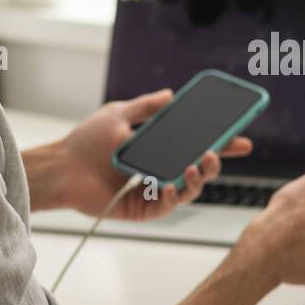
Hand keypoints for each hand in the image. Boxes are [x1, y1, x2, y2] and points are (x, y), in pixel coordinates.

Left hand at [29, 89, 251, 219]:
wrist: (63, 167)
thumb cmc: (86, 142)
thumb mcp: (120, 114)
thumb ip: (147, 107)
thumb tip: (172, 94)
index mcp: (158, 149)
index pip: (197, 146)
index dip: (220, 143)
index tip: (240, 137)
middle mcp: (160, 171)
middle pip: (199, 169)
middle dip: (215, 162)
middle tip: (217, 152)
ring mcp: (153, 191)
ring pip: (188, 189)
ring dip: (198, 178)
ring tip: (197, 165)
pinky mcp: (142, 209)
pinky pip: (166, 206)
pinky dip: (172, 196)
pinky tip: (168, 186)